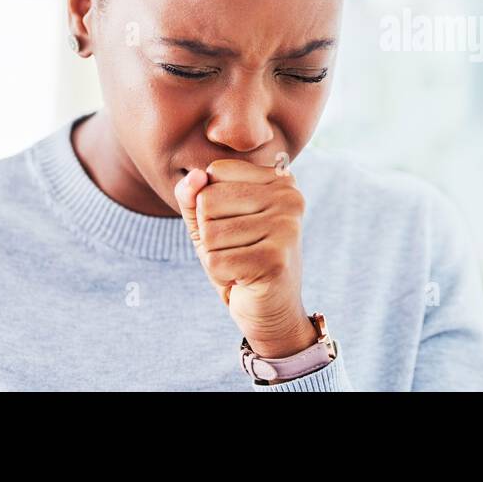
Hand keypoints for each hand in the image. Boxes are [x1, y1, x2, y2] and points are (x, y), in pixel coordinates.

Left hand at [174, 159, 318, 357]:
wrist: (271, 309)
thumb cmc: (239, 258)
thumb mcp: (210, 220)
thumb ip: (194, 194)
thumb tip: (194, 176)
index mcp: (279, 181)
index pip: (215, 173)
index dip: (209, 205)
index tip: (236, 224)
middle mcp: (288, 199)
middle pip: (208, 201)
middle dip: (209, 233)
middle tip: (237, 249)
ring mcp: (286, 228)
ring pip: (209, 234)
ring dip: (215, 257)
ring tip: (240, 263)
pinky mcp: (276, 260)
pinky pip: (215, 261)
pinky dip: (220, 276)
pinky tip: (243, 279)